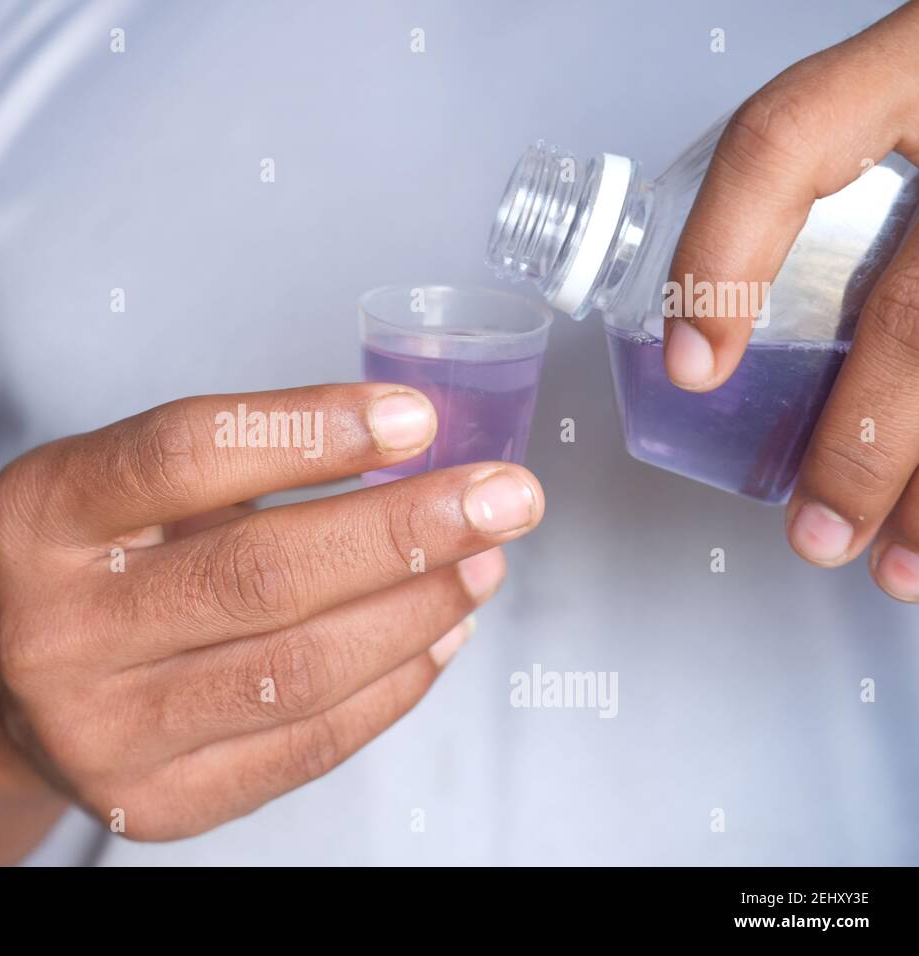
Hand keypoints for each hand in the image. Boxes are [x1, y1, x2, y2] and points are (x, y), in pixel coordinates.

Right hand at [0, 383, 543, 838]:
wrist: (16, 688)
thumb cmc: (97, 560)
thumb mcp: (125, 483)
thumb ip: (242, 463)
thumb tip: (414, 454)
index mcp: (40, 516)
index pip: (183, 455)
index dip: (309, 431)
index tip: (418, 418)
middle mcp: (54, 629)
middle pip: (258, 574)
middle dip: (405, 531)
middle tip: (504, 498)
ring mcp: (100, 730)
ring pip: (297, 670)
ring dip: (416, 610)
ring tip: (481, 563)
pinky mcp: (154, 804)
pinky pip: (306, 746)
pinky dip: (393, 686)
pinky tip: (439, 635)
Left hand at [666, 1, 918, 599]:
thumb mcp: (883, 94)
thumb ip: (804, 189)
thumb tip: (706, 343)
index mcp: (914, 58)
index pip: (789, 139)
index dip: (725, 256)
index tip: (692, 367)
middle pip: (916, 310)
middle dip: (863, 440)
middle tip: (816, 531)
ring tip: (898, 568)